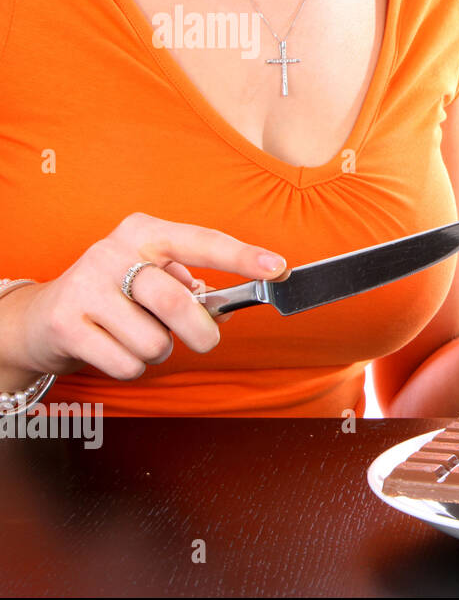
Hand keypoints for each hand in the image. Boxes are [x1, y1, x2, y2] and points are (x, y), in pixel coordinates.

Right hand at [14, 212, 289, 378]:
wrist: (41, 317)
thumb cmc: (116, 297)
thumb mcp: (154, 279)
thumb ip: (191, 290)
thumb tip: (225, 312)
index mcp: (144, 232)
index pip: (202, 242)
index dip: (242, 256)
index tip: (278, 268)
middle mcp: (113, 250)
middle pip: (178, 302)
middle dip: (200, 333)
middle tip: (203, 340)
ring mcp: (86, 285)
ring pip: (154, 341)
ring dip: (157, 351)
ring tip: (137, 336)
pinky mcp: (67, 323)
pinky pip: (128, 363)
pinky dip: (132, 367)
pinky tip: (112, 349)